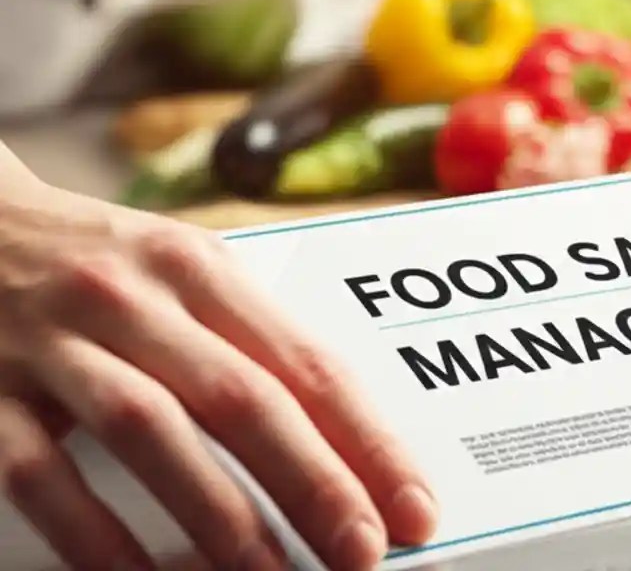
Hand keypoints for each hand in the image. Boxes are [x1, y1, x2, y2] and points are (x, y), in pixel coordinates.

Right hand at [0, 163, 437, 569]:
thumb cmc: (95, 263)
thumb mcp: (181, 274)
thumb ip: (251, 341)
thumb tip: (347, 442)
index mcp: (200, 267)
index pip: (307, 361)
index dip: (368, 441)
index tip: (414, 506)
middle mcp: (135, 296)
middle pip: (244, 396)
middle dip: (314, 482)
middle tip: (363, 551)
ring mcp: (54, 342)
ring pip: (152, 430)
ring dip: (221, 514)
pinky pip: (42, 474)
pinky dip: (99, 536)